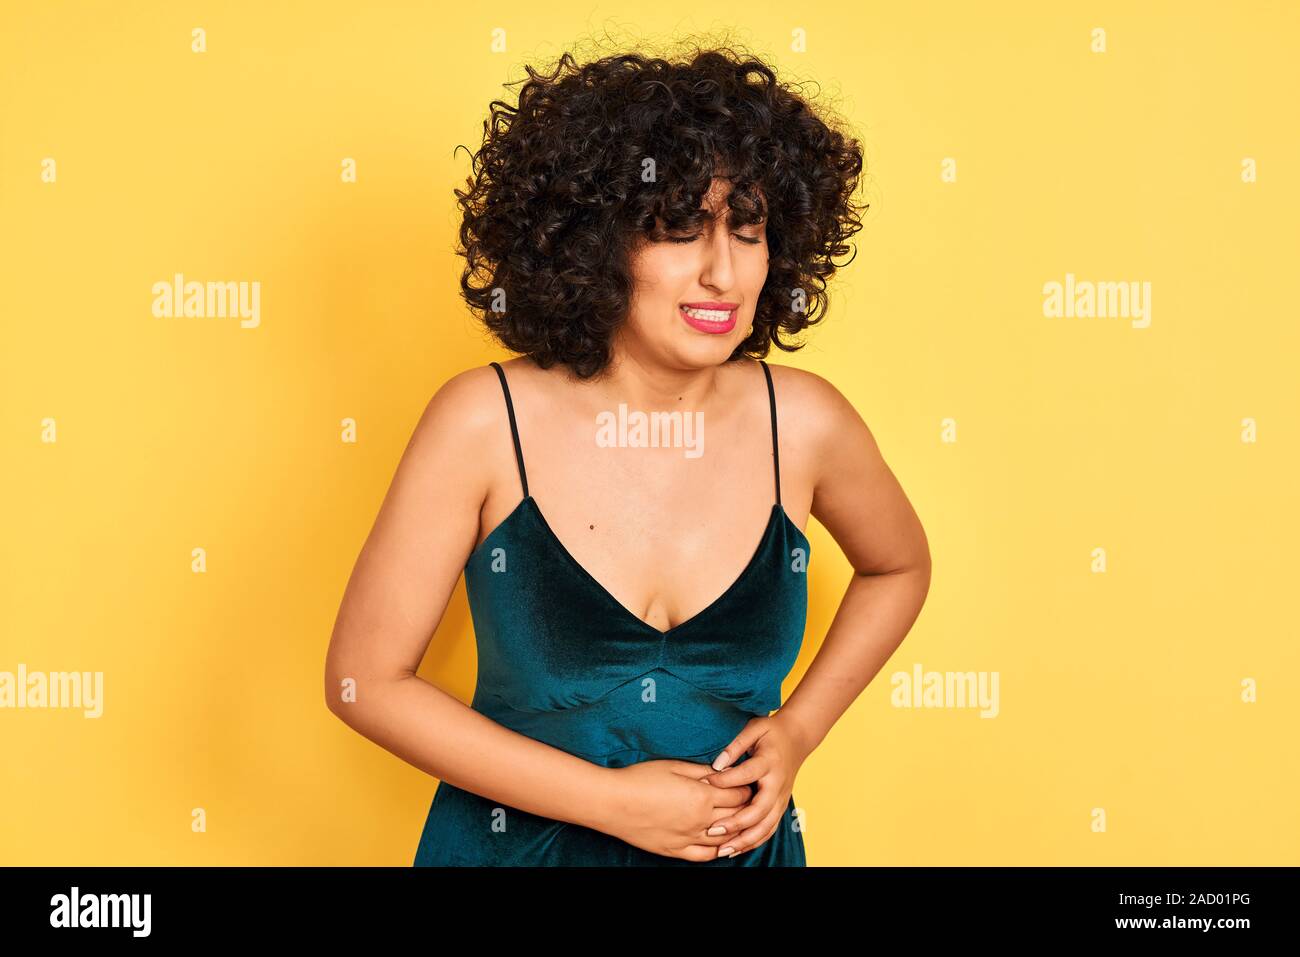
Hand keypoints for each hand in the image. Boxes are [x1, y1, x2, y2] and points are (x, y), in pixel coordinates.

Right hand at [599, 759, 754, 860]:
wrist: (612, 802)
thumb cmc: (640, 778)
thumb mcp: (674, 766)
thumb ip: (702, 772)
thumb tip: (724, 772)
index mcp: (702, 796)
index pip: (738, 794)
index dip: (746, 787)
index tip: (747, 781)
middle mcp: (700, 820)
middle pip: (736, 816)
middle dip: (746, 806)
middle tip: (747, 799)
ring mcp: (689, 838)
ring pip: (725, 838)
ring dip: (736, 829)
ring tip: (738, 819)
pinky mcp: (676, 850)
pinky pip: (705, 855)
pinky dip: (718, 851)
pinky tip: (721, 843)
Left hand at [698, 712, 809, 858]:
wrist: (798, 738)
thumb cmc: (771, 732)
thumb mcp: (754, 728)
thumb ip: (735, 745)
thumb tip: (716, 765)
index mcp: (770, 762)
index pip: (746, 775)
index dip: (726, 780)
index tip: (705, 783)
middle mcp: (777, 784)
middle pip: (759, 810)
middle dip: (736, 823)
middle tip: (712, 831)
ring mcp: (781, 797)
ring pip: (766, 826)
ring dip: (745, 840)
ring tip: (723, 850)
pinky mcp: (781, 806)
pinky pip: (769, 829)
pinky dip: (754, 841)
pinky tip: (736, 849)